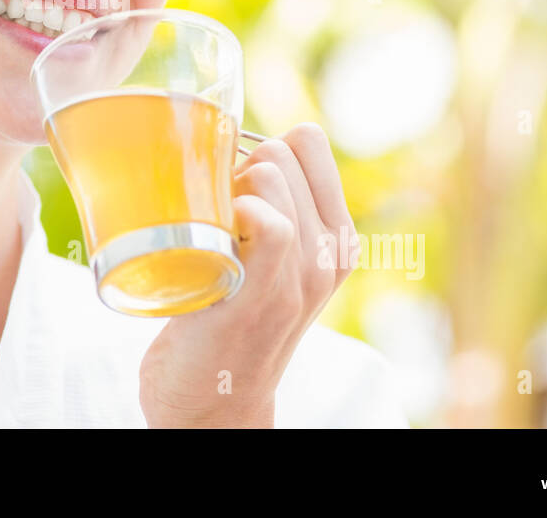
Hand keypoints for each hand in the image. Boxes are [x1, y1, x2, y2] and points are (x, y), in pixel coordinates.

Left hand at [138, 122, 356, 427]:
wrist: (216, 406)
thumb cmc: (230, 321)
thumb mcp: (275, 264)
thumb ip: (275, 213)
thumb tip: (230, 148)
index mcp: (336, 237)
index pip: (309, 140)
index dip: (262, 146)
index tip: (236, 184)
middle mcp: (329, 254)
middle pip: (284, 149)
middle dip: (240, 165)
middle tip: (217, 213)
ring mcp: (300, 277)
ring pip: (272, 175)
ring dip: (228, 187)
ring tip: (210, 229)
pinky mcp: (259, 296)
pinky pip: (267, 223)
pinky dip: (235, 213)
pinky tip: (214, 240)